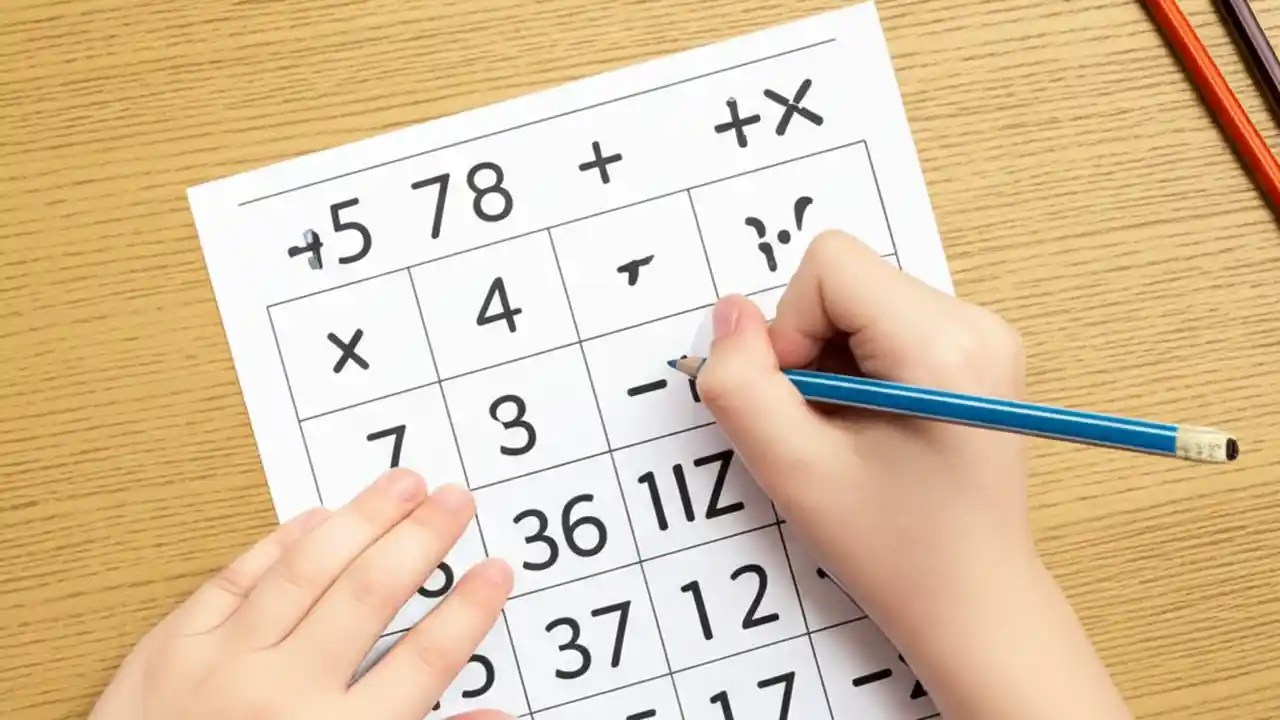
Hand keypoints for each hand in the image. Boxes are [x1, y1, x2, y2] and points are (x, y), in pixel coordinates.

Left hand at [91, 470, 513, 719]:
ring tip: (403, 482)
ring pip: (309, 568)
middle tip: (455, 499)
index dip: (468, 609)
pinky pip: (239, 577)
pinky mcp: (177, 645)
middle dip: (423, 539)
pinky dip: (283, 541)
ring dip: (365, 518)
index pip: (425, 661)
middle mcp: (287, 696)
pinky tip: (320, 515)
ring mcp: (227, 663)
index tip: (495, 571)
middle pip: (372, 595)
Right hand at [696, 232, 1128, 718]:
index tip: (803, 404)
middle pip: (846, 279)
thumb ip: (743, 386)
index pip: (831, 263)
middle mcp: (977, 323)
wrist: (974, 603)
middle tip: (824, 427)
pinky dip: (857, 367)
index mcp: (944, 344)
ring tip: (851, 433)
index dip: (790, 328)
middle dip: (811, 346)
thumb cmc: (896, 550)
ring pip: (860, 301)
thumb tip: (729, 312)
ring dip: (831, 360)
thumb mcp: (796, 473)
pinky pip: (885, 323)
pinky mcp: (976, 353)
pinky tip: (871, 427)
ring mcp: (984, 336)